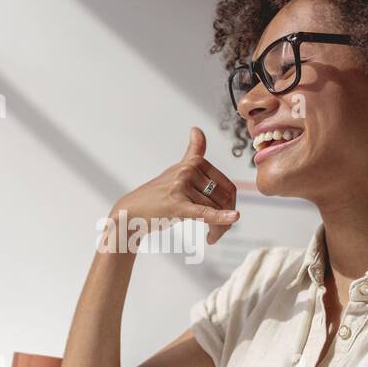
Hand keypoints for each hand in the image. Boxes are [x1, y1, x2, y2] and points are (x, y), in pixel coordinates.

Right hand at [113, 127, 239, 246]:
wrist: (133, 211)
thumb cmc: (158, 193)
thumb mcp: (177, 169)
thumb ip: (193, 151)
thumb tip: (197, 129)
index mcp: (193, 163)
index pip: (227, 186)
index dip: (230, 204)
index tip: (227, 216)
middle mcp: (188, 171)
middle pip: (223, 199)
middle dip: (225, 219)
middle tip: (218, 232)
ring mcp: (181, 186)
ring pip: (214, 210)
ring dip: (218, 229)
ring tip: (211, 237)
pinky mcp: (176, 204)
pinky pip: (205, 212)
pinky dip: (221, 217)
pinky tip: (234, 218)